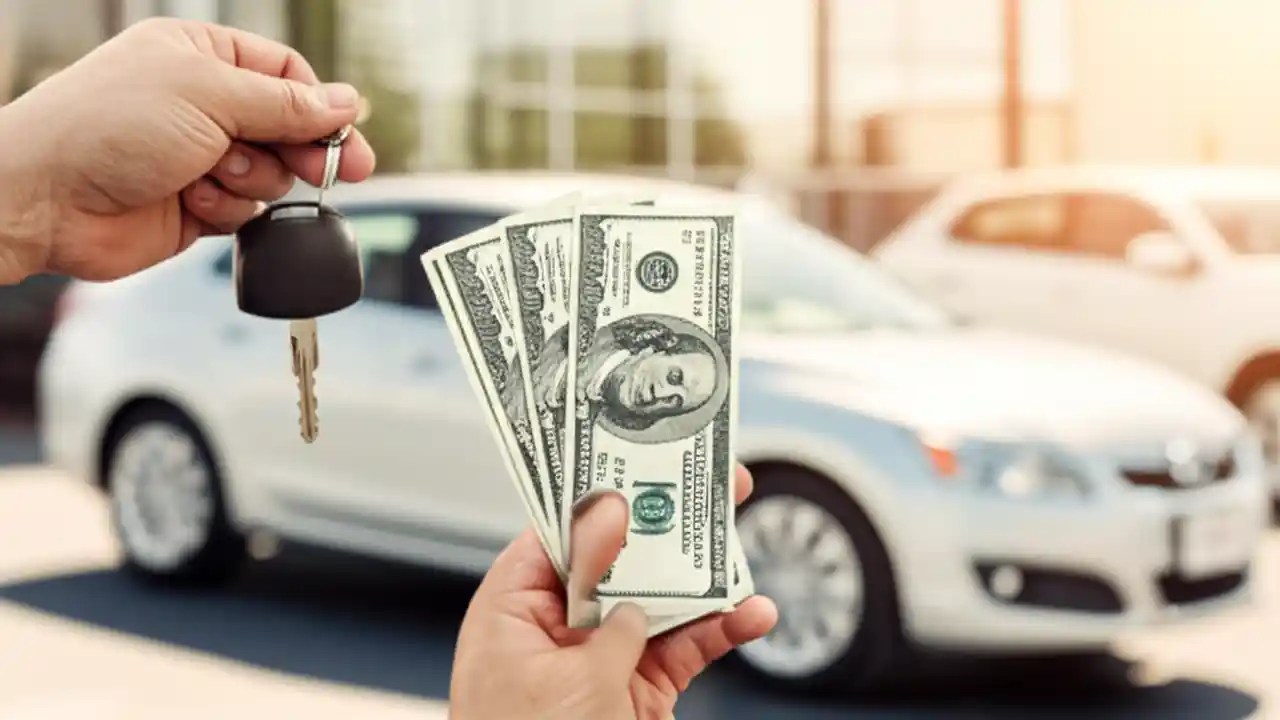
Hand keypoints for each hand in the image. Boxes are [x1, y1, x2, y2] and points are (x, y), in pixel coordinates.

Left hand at [0, 18, 376, 283]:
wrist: (47, 197)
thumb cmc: (108, 126)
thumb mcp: (211, 95)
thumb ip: (287, 104)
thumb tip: (346, 102)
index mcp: (203, 56)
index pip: (287, 75)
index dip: (321, 107)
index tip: (346, 139)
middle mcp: (204, 104)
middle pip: (289, 128)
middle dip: (303, 152)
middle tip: (333, 174)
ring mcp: (200, 156)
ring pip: (270, 174)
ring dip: (249, 180)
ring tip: (209, 175)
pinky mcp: (196, 205)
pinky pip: (245, 210)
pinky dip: (225, 209)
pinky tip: (190, 201)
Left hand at [450, 464, 776, 719]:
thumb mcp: (571, 684)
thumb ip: (612, 627)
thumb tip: (635, 591)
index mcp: (513, 613)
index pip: (555, 536)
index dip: (598, 498)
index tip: (639, 463)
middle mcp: (556, 629)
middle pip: (617, 560)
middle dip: (664, 526)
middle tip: (711, 484)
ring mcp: (601, 659)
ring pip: (661, 600)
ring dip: (704, 578)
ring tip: (743, 544)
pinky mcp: (639, 690)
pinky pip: (684, 647)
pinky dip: (720, 631)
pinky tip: (752, 614)